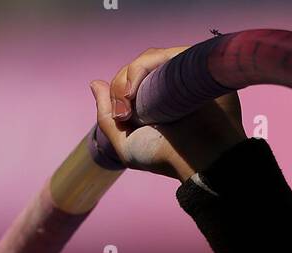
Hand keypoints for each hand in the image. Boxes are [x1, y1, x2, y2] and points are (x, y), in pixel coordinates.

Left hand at [90, 45, 245, 180]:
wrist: (196, 159)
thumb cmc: (164, 157)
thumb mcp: (125, 144)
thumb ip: (106, 116)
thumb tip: (95, 83)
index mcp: (153, 101)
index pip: (129, 79)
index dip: (119, 90)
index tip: (122, 116)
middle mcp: (168, 85)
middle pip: (138, 65)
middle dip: (123, 84)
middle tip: (126, 112)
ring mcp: (183, 74)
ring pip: (151, 57)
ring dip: (134, 73)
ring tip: (133, 100)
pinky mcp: (196, 65)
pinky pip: (169, 53)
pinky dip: (152, 63)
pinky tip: (146, 85)